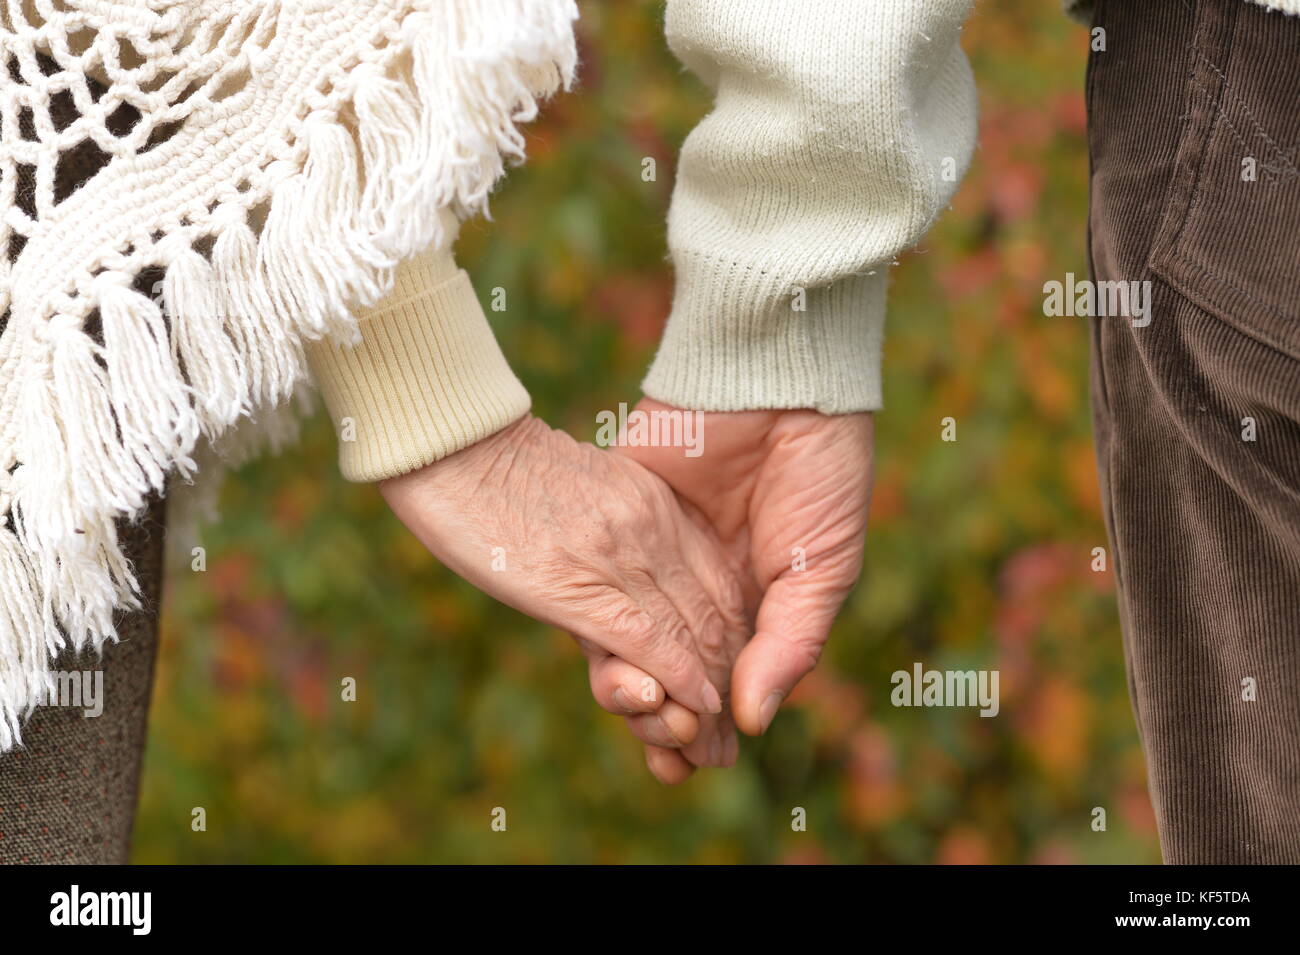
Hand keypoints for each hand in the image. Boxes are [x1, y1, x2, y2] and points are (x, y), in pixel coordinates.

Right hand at [379, 414, 747, 776]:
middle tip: (725, 736)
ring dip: (703, 699)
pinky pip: (649, 641)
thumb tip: (624, 574)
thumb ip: (617, 527)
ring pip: (688, 635)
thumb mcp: (584, 490)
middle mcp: (651, 529)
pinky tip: (693, 709)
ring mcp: (621, 556)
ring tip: (711, 744)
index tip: (729, 681)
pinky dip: (677, 681)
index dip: (733, 638)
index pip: (718, 581)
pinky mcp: (583, 587)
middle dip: (726, 680)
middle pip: (713, 614)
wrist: (456, 446)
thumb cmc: (500, 468)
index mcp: (654, 503)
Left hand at [615, 398, 872, 779]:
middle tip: (666, 761)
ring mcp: (656, 555)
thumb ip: (789, 645)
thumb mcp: (824, 566)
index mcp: (756, 600)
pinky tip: (603, 668)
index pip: (726, 676)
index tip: (701, 763)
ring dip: (630, 687)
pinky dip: (599, 629)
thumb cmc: (821, 471)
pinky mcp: (620, 519)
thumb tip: (752, 723)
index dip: (713, 723)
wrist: (779, 377)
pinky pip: (599, 583)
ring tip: (636, 724)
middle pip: (672, 667)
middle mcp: (701, 585)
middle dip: (667, 719)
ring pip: (630, 637)